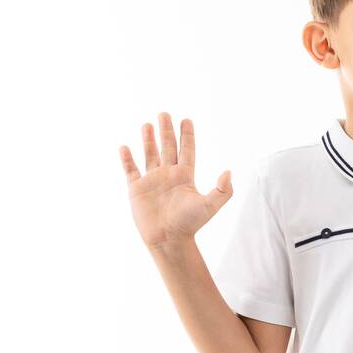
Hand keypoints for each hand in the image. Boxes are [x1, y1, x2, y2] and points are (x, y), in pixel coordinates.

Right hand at [119, 112, 232, 248]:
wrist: (168, 239)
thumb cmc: (189, 224)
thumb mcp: (209, 206)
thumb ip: (222, 190)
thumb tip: (228, 172)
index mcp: (185, 176)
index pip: (187, 150)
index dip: (187, 135)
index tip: (186, 120)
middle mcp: (168, 175)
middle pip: (168, 147)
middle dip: (166, 130)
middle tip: (164, 113)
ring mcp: (152, 181)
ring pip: (150, 154)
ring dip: (148, 139)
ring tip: (147, 124)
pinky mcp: (136, 189)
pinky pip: (130, 170)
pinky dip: (127, 159)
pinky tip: (124, 147)